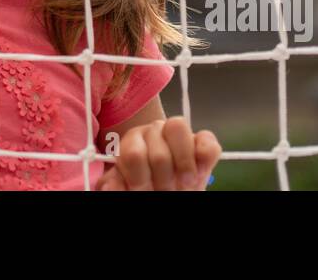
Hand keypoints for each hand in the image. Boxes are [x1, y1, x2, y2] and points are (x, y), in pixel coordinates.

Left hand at [94, 117, 220, 190]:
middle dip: (162, 180)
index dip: (139, 177)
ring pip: (177, 127)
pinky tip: (199, 175)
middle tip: (163, 192)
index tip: (140, 190)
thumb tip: (110, 187)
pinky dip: (205, 158)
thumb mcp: (124, 185)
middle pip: (158, 151)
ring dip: (182, 167)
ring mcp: (179, 134)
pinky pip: (207, 142)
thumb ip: (115, 183)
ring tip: (183, 185)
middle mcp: (153, 131)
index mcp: (132, 142)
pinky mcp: (204, 143)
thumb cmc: (144, 186)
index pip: (134, 154)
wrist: (165, 188)